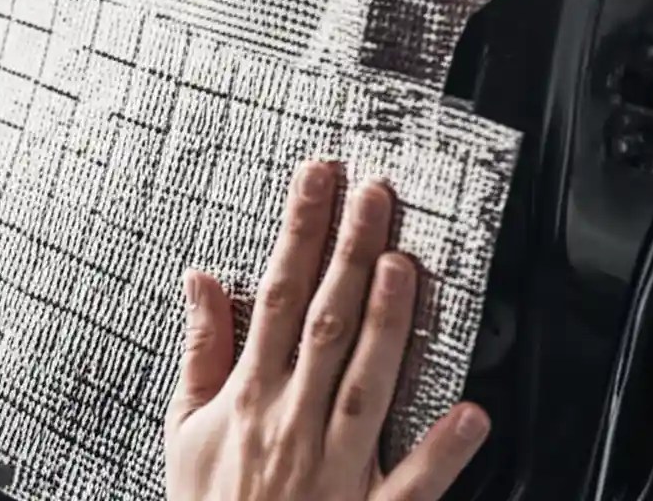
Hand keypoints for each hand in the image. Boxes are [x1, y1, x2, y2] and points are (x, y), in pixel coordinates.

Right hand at [166, 161, 489, 500]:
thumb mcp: (182, 427)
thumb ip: (200, 350)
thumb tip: (201, 282)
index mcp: (247, 398)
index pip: (274, 295)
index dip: (299, 231)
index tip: (318, 182)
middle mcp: (291, 423)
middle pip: (325, 324)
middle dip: (350, 254)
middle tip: (375, 197)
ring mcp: (333, 468)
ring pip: (365, 386)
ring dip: (387, 325)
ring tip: (403, 265)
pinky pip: (409, 483)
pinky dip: (440, 452)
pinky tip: (470, 412)